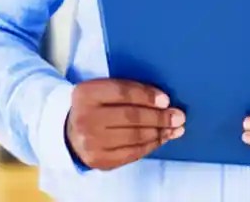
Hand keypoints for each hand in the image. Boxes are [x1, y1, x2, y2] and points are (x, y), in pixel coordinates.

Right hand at [65, 79, 184, 170]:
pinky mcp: (100, 160)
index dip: (147, 96)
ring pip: (134, 137)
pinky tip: (161, 138)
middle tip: (178, 116)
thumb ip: (126, 91)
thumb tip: (163, 102)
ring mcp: (91, 142)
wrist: (70, 133)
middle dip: (159, 117)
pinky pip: (132, 153)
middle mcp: (85, 118)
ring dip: (159, 132)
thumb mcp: (102, 90)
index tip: (166, 100)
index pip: (122, 92)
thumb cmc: (94, 107)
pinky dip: (151, 145)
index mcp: (86, 93)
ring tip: (174, 128)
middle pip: (131, 117)